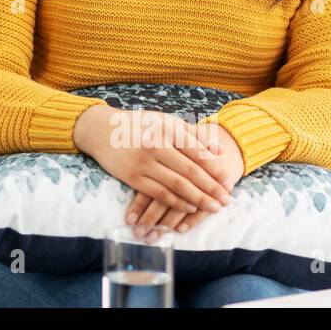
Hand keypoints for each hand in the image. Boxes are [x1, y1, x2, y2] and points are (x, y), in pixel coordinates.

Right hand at [125, 121, 244, 234]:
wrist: (101, 130)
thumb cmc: (139, 125)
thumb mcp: (165, 121)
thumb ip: (192, 134)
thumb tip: (218, 150)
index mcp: (167, 129)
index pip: (198, 152)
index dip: (215, 170)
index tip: (229, 182)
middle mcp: (156, 145)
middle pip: (190, 172)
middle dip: (212, 189)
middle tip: (227, 200)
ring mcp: (143, 162)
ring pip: (177, 185)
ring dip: (198, 199)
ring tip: (214, 208)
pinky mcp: (132, 177)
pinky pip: (159, 194)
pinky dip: (176, 202)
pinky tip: (190, 208)